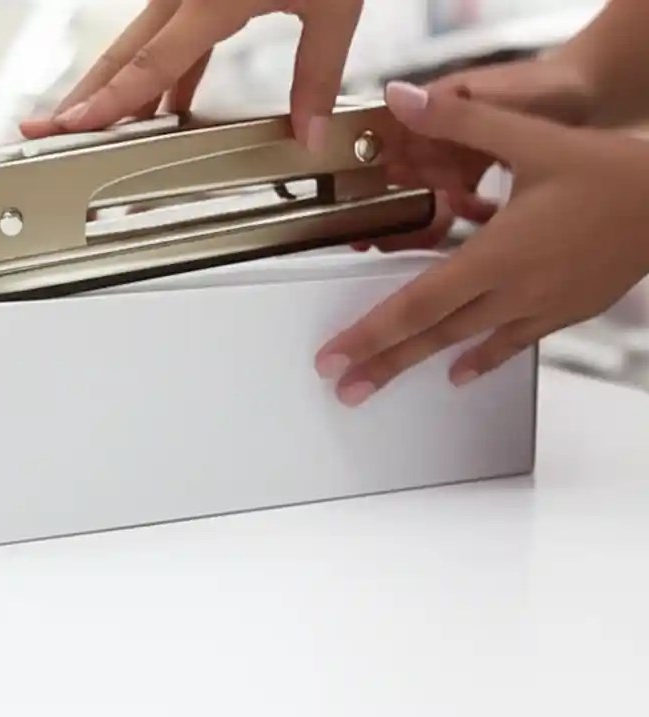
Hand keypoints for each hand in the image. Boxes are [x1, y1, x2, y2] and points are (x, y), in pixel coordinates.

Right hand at [19, 0, 363, 150]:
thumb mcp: (335, 2)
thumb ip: (319, 71)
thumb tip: (311, 129)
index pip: (148, 63)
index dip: (109, 100)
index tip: (71, 124)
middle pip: (122, 55)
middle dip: (82, 98)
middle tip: (42, 128)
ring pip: (139, 47)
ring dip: (117, 90)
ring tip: (91, 128)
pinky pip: (169, 37)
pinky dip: (162, 73)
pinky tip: (167, 104)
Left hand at [315, 82, 648, 406]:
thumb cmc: (611, 170)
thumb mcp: (531, 137)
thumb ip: (461, 120)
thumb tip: (404, 99)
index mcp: (496, 253)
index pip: (417, 303)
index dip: (370, 334)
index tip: (333, 359)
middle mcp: (514, 290)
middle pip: (434, 335)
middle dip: (383, 364)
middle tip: (343, 389)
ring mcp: (541, 307)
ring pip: (468, 345)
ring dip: (421, 366)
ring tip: (383, 386)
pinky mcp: (566, 312)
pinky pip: (513, 344)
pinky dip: (482, 359)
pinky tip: (461, 372)